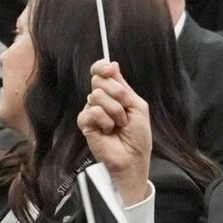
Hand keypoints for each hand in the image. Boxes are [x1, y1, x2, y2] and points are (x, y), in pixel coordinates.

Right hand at [78, 60, 152, 203]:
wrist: (133, 157)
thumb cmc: (138, 135)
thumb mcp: (137, 105)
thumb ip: (124, 86)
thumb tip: (112, 65)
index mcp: (113, 93)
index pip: (100, 72)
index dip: (102, 67)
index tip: (109, 69)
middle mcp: (100, 100)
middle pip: (99, 81)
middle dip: (117, 94)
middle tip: (125, 111)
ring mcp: (91, 111)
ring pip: (97, 96)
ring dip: (115, 112)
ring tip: (118, 125)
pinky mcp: (85, 124)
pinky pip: (92, 112)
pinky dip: (105, 121)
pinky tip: (108, 131)